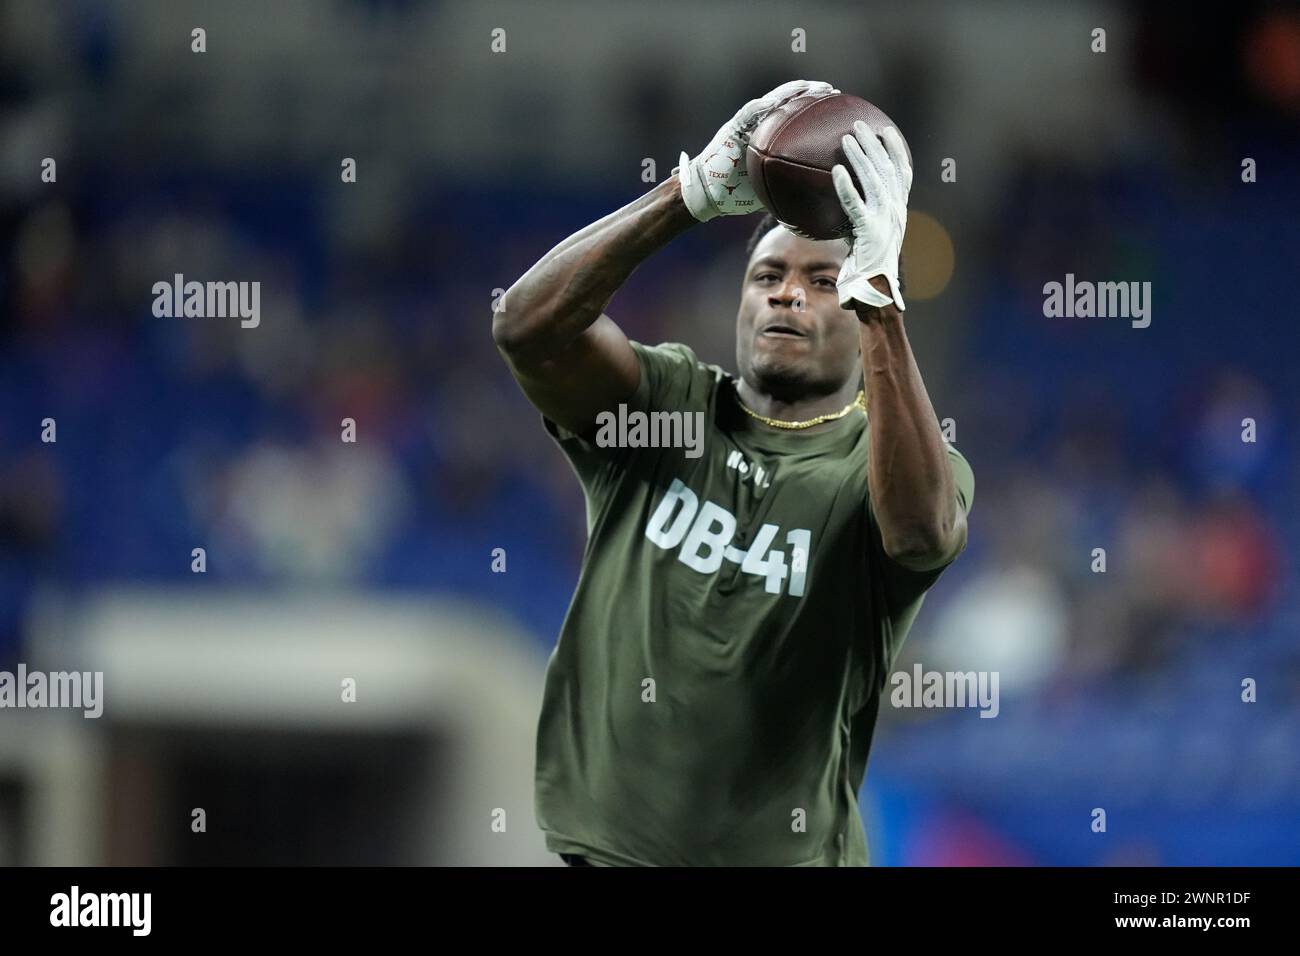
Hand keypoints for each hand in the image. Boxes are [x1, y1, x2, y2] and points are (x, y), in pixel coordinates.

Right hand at [676, 79, 838, 221]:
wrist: (707, 195)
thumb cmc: (736, 194)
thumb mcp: (770, 189)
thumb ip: (789, 185)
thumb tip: (816, 198)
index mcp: (769, 139)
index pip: (796, 118)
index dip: (816, 111)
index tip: (839, 108)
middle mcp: (759, 127)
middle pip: (788, 103)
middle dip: (810, 93)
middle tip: (834, 91)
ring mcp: (745, 126)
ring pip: (770, 101)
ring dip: (790, 92)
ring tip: (810, 87)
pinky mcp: (730, 130)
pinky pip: (746, 114)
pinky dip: (759, 106)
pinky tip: (773, 100)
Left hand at [832, 121, 910, 310]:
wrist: (875, 297)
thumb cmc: (865, 271)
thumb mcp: (863, 238)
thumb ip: (857, 219)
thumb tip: (836, 206)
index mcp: (898, 213)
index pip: (902, 174)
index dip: (896, 150)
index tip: (886, 131)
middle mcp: (896, 214)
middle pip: (888, 169)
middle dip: (875, 144)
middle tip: (859, 124)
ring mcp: (884, 223)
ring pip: (874, 181)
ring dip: (861, 157)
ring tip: (846, 138)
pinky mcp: (869, 234)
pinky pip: (856, 205)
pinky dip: (847, 187)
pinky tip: (837, 172)